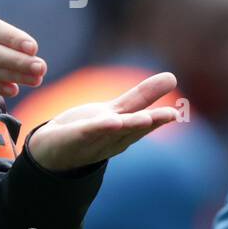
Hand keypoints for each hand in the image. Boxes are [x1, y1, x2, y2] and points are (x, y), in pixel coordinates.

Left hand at [23, 71, 178, 171]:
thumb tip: (173, 77)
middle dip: (151, 123)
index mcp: (124, 132)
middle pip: (132, 129)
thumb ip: (143, 96)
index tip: (176, 113)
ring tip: (146, 118)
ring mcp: (92, 141)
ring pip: (112, 132)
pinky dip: (98, 128)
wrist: (51, 151)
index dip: (159, 120)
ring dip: (129, 126)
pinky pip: (87, 132)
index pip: (143, 124)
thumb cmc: (88, 130)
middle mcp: (112, 139)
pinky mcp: (72, 138)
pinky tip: (110, 121)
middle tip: (171, 115)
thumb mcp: (118, 111)